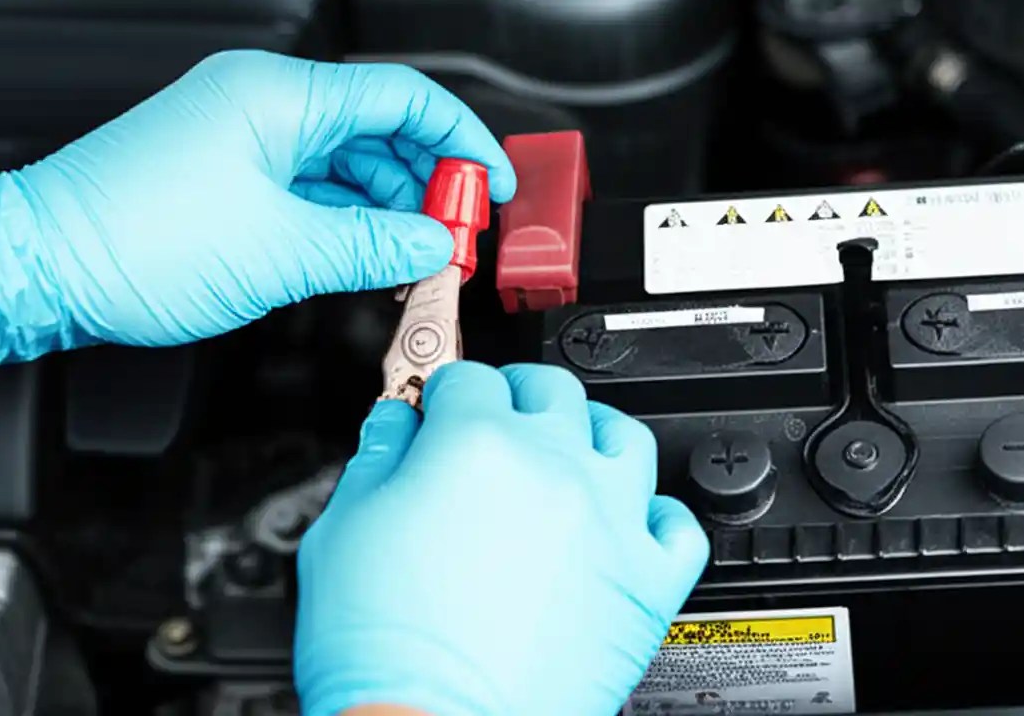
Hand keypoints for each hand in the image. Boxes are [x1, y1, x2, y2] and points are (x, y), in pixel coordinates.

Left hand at [0, 50, 514, 394]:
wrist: (45, 268)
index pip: (401, 99)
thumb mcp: (282, 251)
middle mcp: (263, 108)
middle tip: (459, 236)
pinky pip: (314, 190)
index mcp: (278, 98)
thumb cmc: (134, 239)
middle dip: (429, 184)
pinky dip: (350, 223)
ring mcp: (246, 142)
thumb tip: (431, 245)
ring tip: (421, 258)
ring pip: (349, 165)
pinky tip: (374, 258)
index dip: (460, 140)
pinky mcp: (233, 179)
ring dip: (390, 210)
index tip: (492, 184)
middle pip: (380, 131)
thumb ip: (373, 246)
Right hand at [294, 362, 709, 715]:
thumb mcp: (345, 527)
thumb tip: (396, 423)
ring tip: (570, 451)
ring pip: (627, 438)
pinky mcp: (645, 581)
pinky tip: (626, 521)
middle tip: (497, 417)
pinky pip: (678, 527)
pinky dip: (656, 515)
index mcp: (477, 443)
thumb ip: (377, 456)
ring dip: (593, 433)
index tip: (442, 407)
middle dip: (517, 393)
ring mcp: (608, 522)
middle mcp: (554, 467)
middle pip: (553, 389)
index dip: (447, 390)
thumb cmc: (384, 646)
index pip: (470, 377)